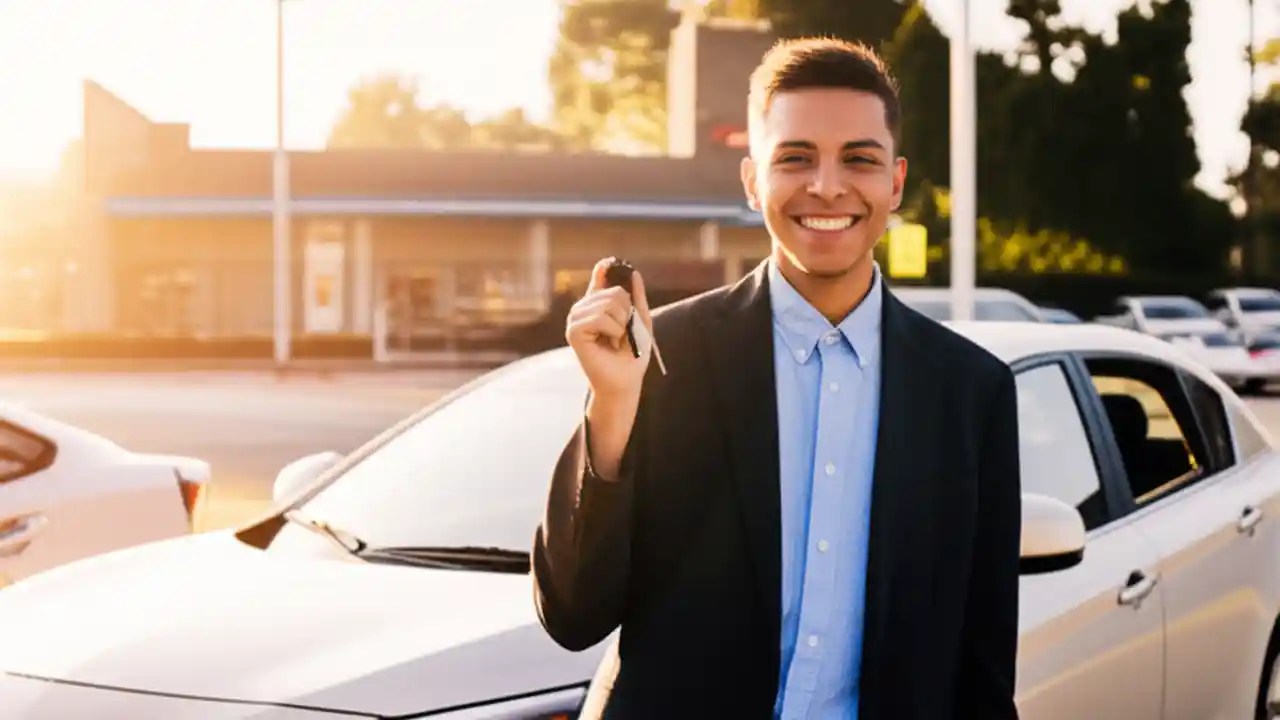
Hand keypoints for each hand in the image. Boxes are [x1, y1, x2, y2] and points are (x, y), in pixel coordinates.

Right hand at [565, 257, 653, 402]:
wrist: (625, 381)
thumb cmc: (632, 355)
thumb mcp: (641, 321)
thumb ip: (637, 298)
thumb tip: (634, 272)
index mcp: (597, 304)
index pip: (600, 276)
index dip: (606, 268)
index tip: (610, 262)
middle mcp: (584, 308)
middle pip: (615, 292)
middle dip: (628, 314)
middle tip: (622, 334)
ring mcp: (576, 319)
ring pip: (608, 303)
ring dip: (621, 325)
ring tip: (615, 340)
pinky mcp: (573, 331)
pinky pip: (600, 318)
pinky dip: (613, 331)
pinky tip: (608, 343)